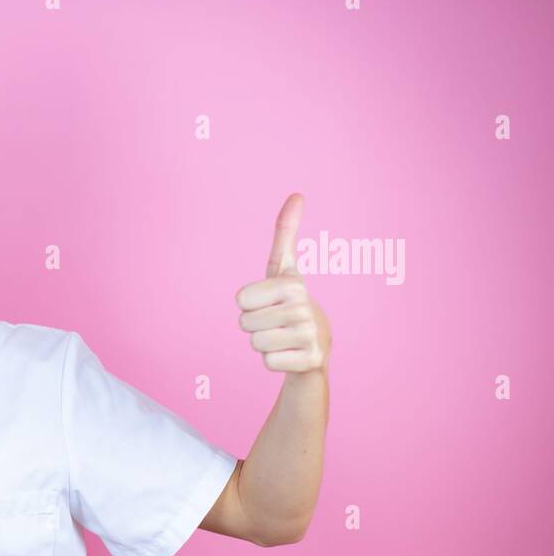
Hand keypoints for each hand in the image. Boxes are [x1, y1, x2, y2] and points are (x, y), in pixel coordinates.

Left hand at [234, 193, 330, 373]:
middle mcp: (304, 307)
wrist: (315, 347)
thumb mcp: (284, 268)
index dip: (248, 304)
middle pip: (244, 323)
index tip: (269, 302)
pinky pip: (268, 362)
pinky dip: (274, 361)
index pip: (240, 299)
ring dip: (264, 343)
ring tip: (283, 337)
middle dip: (255, 325)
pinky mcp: (310, 361)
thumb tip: (297, 194)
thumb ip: (286, 232)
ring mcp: (309, 335)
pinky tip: (290, 354)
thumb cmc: (290, 303)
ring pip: (255, 343)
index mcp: (293, 283)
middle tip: (276, 323)